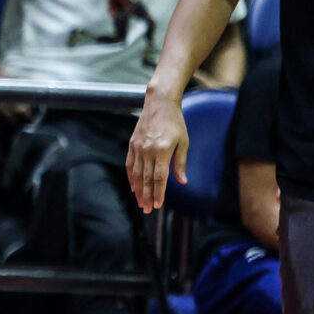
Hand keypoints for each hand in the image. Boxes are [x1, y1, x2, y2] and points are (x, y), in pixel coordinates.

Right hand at [125, 90, 187, 212]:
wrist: (159, 103)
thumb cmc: (175, 122)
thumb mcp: (183, 142)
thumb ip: (180, 163)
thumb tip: (182, 182)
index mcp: (162, 150)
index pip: (159, 177)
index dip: (158, 193)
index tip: (158, 205)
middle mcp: (147, 150)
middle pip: (146, 179)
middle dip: (147, 196)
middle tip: (148, 210)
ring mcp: (138, 147)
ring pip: (136, 174)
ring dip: (138, 190)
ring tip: (141, 203)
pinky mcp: (132, 144)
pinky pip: (130, 164)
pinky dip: (131, 177)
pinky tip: (133, 187)